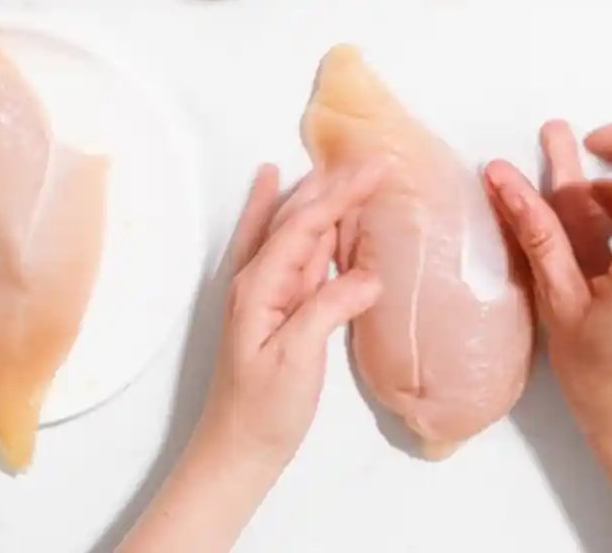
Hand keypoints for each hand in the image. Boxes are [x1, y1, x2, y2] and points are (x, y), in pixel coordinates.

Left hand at [119, 162, 385, 552]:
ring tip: (339, 165)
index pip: (304, 225)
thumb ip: (327, 309)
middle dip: (332, 185)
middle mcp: (256, 280)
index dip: (339, 194)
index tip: (374, 169)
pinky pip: (289, 251)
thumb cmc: (264, 411)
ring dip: (316, 195)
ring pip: (292, 229)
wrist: (237, 451)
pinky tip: (273, 185)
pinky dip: (289, 216)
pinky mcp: (274, 307)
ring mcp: (263, 292)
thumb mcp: (297, 359)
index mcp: (260, 286)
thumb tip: (366, 274)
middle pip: (296, 217)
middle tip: (371, 160)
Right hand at [484, 120, 611, 455]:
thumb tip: (506, 182)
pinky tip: (552, 220)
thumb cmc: (609, 381)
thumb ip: (539, 239)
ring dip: (586, 183)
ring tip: (546, 163)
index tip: (587, 142)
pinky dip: (589, 217)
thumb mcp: (563, 306)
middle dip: (596, 154)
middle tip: (550, 133)